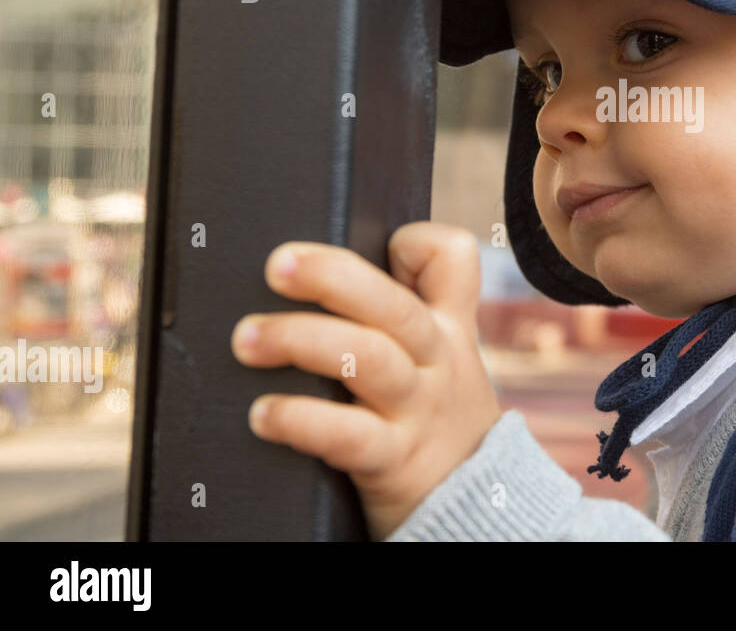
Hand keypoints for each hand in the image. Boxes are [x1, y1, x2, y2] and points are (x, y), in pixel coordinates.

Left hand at [231, 222, 502, 539]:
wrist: (475, 506)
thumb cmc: (433, 418)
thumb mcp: (439, 358)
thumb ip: (399, 312)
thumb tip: (319, 269)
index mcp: (445, 326)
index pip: (453, 260)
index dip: (415, 240)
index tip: (374, 245)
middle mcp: (436, 359)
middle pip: (393, 304)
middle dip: (332, 276)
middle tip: (279, 265)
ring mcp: (417, 409)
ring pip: (368, 358)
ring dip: (301, 340)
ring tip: (248, 339)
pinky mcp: (393, 460)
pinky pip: (347, 434)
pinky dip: (301, 419)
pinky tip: (264, 414)